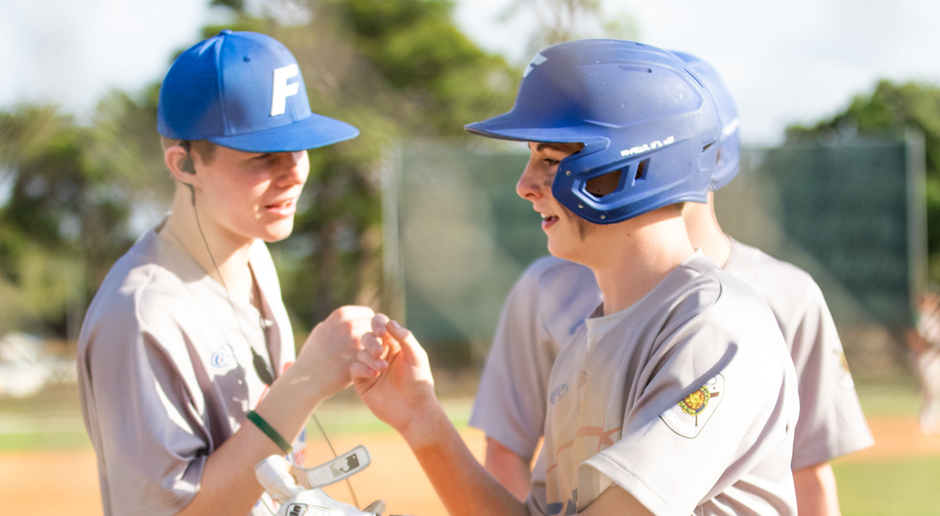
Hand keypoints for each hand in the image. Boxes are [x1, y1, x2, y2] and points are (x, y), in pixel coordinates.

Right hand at [289, 305, 375, 400]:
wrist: (305, 378)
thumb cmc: (313, 356)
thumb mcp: (321, 331)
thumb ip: (337, 324)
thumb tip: (349, 320)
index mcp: (341, 314)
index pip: (369, 315)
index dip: (371, 325)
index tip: (371, 334)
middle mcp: (349, 324)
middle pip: (376, 327)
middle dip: (377, 338)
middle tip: (378, 348)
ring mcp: (354, 341)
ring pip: (378, 343)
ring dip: (379, 351)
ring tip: (379, 359)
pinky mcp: (357, 359)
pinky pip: (374, 360)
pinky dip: (375, 365)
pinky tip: (374, 371)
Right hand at [351, 314, 437, 439]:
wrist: (414, 410)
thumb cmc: (419, 382)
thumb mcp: (416, 356)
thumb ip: (405, 338)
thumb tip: (389, 322)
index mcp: (394, 344)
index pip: (381, 326)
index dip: (377, 323)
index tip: (381, 331)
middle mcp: (381, 353)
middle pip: (367, 337)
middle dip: (371, 342)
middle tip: (379, 352)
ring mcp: (370, 367)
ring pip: (360, 352)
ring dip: (369, 358)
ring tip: (382, 369)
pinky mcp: (362, 381)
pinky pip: (354, 368)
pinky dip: (362, 369)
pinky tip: (374, 375)